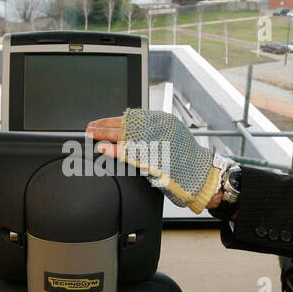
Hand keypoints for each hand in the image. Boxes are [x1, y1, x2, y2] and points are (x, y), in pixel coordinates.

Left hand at [86, 110, 230, 212]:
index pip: (133, 116)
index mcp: (163, 121)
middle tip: (90, 127)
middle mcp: (158, 129)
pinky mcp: (153, 160)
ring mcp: (155, 144)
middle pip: (125, 124)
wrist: (201, 175)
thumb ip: (153, 132)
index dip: (114, 119)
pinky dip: (114, 150)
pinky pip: (129, 154)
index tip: (101, 121)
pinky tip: (103, 148)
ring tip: (91, 134)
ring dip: (105, 135)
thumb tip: (131, 131)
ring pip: (124, 136)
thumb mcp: (171, 136)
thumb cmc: (186, 159)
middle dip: (105, 125)